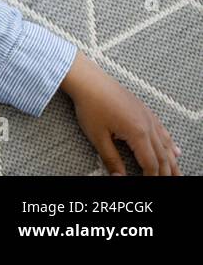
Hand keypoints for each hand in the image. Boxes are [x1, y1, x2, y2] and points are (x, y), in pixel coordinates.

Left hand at [60, 50, 181, 175]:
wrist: (88, 79)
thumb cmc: (90, 105)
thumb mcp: (97, 136)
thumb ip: (111, 159)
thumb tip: (118, 177)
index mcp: (138, 133)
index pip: (150, 164)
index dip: (150, 178)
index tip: (148, 185)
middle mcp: (148, 125)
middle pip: (162, 156)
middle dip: (166, 173)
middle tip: (169, 184)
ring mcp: (148, 117)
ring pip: (166, 145)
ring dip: (172, 162)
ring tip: (177, 174)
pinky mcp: (144, 110)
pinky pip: (163, 131)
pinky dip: (170, 144)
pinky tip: (175, 151)